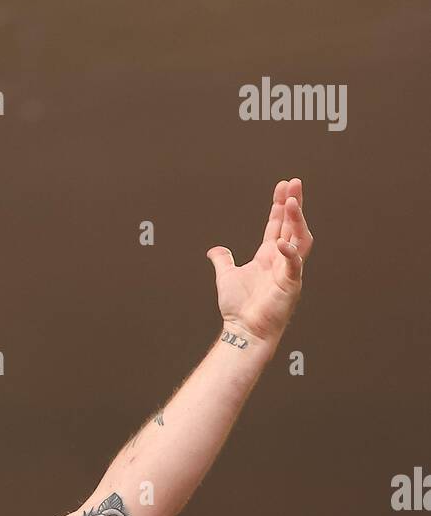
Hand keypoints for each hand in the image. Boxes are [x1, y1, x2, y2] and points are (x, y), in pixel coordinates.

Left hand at [206, 178, 313, 345]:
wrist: (243, 331)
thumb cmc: (238, 309)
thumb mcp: (226, 277)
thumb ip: (223, 261)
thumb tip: (215, 250)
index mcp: (268, 256)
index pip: (277, 225)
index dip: (279, 206)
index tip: (281, 187)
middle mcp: (280, 260)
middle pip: (292, 225)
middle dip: (293, 204)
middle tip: (294, 183)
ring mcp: (288, 271)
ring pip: (300, 239)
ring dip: (297, 220)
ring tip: (292, 202)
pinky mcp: (291, 285)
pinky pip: (294, 264)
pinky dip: (290, 253)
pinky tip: (282, 242)